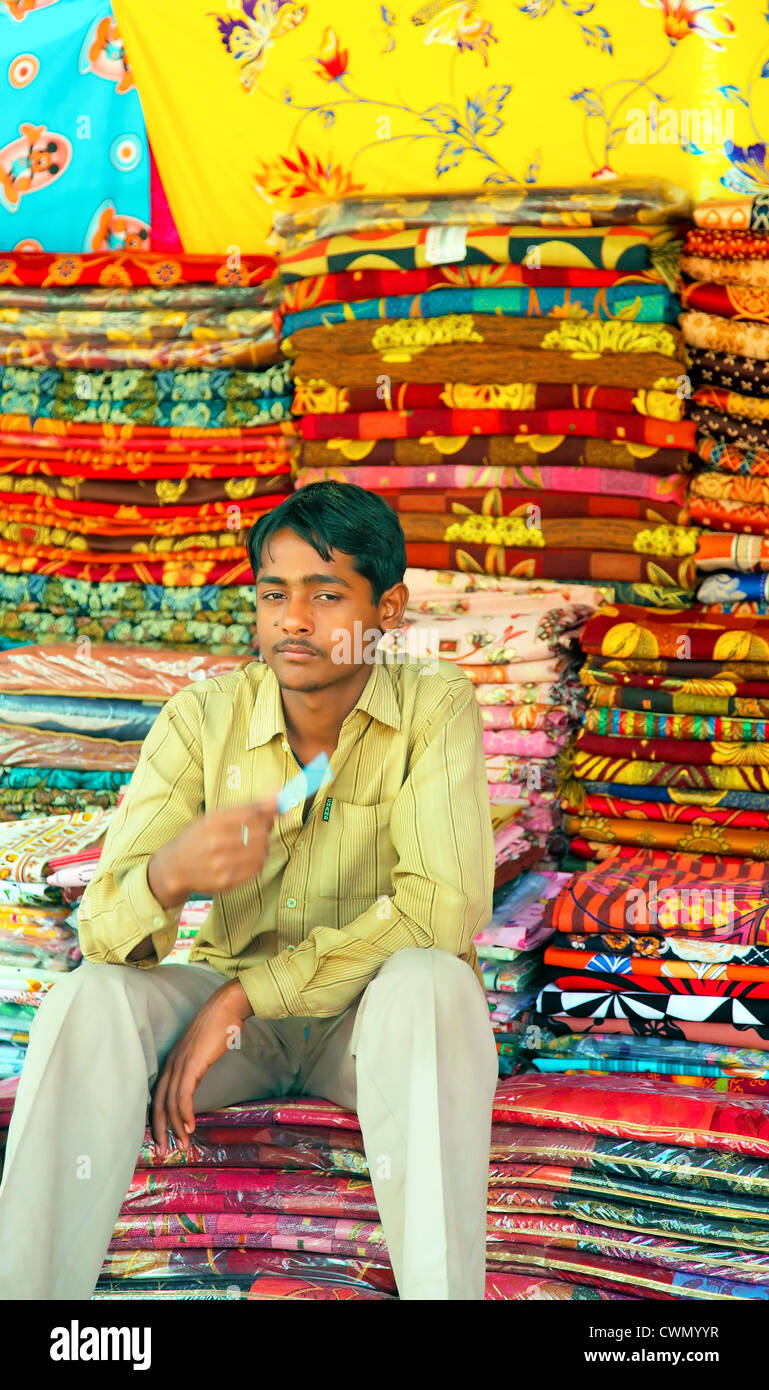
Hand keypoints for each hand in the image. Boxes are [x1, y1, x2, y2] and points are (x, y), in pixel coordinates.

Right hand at [147, 796, 277, 907]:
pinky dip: (259, 861)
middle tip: (264, 826)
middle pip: (259, 833)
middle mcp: (215, 843)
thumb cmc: (198, 837)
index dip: (270, 810)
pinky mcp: (226, 882)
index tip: (279, 807)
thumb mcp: (215, 816)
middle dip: (267, 828)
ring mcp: (220, 865)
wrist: (175, 867)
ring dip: (264, 845)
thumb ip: (248, 805)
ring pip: (261, 852)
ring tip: (253, 843)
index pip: (251, 814)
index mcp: (211, 823)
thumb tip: (279, 790)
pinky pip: (256, 869)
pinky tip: (249, 857)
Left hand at [151, 978, 251, 1158]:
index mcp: (172, 1061)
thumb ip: (197, 1065)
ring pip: (170, 1103)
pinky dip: (184, 1113)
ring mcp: (180, 1063)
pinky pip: (183, 1094)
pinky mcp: (192, 1064)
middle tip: (163, 1151)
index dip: (159, 1119)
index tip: (163, 1138)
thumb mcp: (203, 1050)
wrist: (227, 1006)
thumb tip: (197, 1080)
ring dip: (176, 1127)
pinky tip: (190, 1126)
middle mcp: (171, 1063)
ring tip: (183, 1144)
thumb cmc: (219, 1026)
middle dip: (160, 1130)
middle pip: (158, 1103)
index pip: (158, 1096)